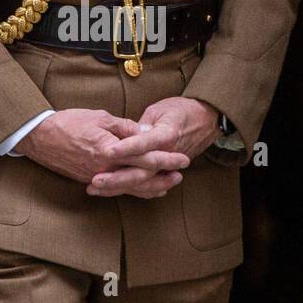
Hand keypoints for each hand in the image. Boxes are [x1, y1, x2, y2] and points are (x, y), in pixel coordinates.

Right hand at [19, 107, 190, 196]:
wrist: (40, 137)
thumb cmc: (69, 122)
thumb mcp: (101, 117)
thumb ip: (126, 128)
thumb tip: (147, 133)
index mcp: (110, 150)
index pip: (145, 157)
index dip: (166, 158)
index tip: (182, 157)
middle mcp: (105, 168)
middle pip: (141, 177)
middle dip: (163, 177)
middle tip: (181, 175)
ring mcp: (97, 177)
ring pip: (130, 188)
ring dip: (151, 188)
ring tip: (168, 186)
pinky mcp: (90, 180)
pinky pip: (117, 189)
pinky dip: (133, 191)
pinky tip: (144, 190)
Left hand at [85, 96, 218, 197]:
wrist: (206, 119)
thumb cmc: (181, 110)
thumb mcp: (159, 110)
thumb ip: (141, 125)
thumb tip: (125, 134)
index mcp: (166, 134)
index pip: (144, 143)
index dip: (126, 148)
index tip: (108, 151)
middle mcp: (167, 154)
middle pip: (141, 171)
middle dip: (117, 178)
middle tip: (95, 180)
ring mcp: (167, 167)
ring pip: (142, 183)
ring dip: (118, 188)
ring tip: (95, 189)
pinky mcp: (166, 172)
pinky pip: (148, 186)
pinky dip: (127, 191)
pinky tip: (111, 193)